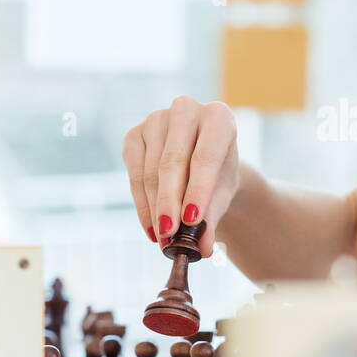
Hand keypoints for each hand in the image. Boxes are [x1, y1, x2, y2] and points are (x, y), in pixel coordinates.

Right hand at [122, 96, 238, 257]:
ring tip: (164, 238)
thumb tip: (201, 247)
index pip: (205, 156)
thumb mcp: (222, 194)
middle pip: (173, 162)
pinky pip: (134, 174)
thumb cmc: (218, 176)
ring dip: (155, 209)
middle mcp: (186, 110)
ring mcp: (156, 118)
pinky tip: (151, 227)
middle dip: (169, 203)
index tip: (192, 221)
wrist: (204, 164)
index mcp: (219, 117)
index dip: (198, 189)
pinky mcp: (134, 134)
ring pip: (151, 170)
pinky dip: (142, 204)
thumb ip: (213, 218)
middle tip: (170, 235)